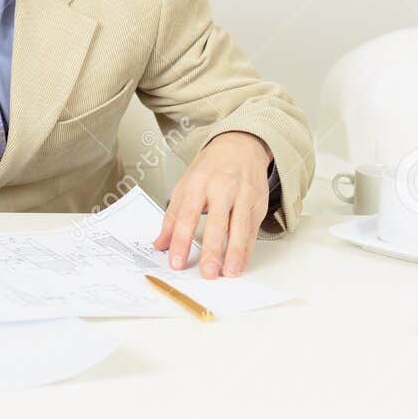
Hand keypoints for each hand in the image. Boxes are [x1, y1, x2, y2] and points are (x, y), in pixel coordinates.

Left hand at [152, 131, 273, 279]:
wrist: (240, 145)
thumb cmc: (211, 168)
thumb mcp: (185, 185)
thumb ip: (172, 216)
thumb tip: (160, 244)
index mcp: (198, 183)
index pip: (187, 216)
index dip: (181, 241)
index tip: (176, 262)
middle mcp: (222, 188)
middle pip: (217, 223)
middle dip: (212, 250)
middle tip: (207, 273)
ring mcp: (243, 195)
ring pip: (240, 228)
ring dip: (235, 253)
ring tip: (229, 273)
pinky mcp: (257, 203)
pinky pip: (252, 230)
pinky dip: (247, 249)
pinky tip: (240, 263)